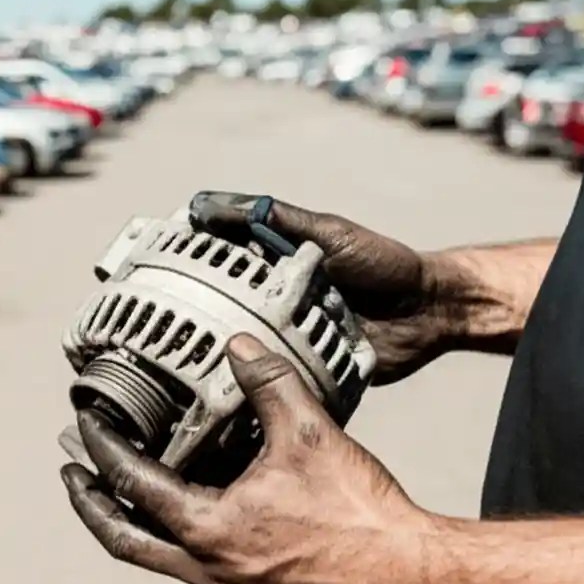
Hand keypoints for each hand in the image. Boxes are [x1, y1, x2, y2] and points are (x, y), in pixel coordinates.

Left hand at [61, 334, 435, 583]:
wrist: (407, 573)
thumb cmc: (362, 518)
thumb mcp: (310, 433)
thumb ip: (269, 381)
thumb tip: (240, 346)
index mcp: (211, 530)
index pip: (133, 483)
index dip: (103, 447)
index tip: (85, 423)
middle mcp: (210, 566)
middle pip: (124, 539)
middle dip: (92, 503)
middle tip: (73, 473)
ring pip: (155, 555)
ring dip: (131, 520)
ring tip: (121, 486)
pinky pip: (190, 561)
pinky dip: (172, 531)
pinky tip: (190, 503)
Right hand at [189, 191, 452, 383]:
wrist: (428, 313)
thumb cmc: (383, 263)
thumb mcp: (329, 233)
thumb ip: (279, 219)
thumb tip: (214, 203)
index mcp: (274, 264)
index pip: (220, 261)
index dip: (188, 261)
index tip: (155, 261)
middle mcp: (275, 299)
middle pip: (224, 304)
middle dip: (198, 310)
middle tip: (165, 315)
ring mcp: (288, 333)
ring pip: (244, 342)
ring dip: (225, 345)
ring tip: (191, 351)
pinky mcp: (304, 366)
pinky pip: (274, 373)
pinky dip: (258, 376)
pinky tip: (232, 381)